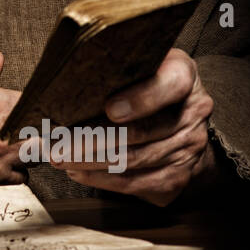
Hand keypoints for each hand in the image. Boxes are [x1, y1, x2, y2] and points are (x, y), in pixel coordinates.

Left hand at [52, 47, 214, 205]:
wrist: (182, 118)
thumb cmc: (145, 82)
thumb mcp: (137, 65)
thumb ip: (110, 71)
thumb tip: (56, 85)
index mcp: (183, 75)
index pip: (171, 85)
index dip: (142, 99)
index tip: (110, 109)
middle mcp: (193, 112)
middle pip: (143, 131)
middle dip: (93, 141)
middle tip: (58, 145)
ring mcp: (189, 147)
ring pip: (134, 160)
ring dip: (90, 162)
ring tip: (59, 159)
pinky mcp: (178, 175)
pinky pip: (137, 183)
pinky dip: (102, 179)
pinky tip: (78, 172)